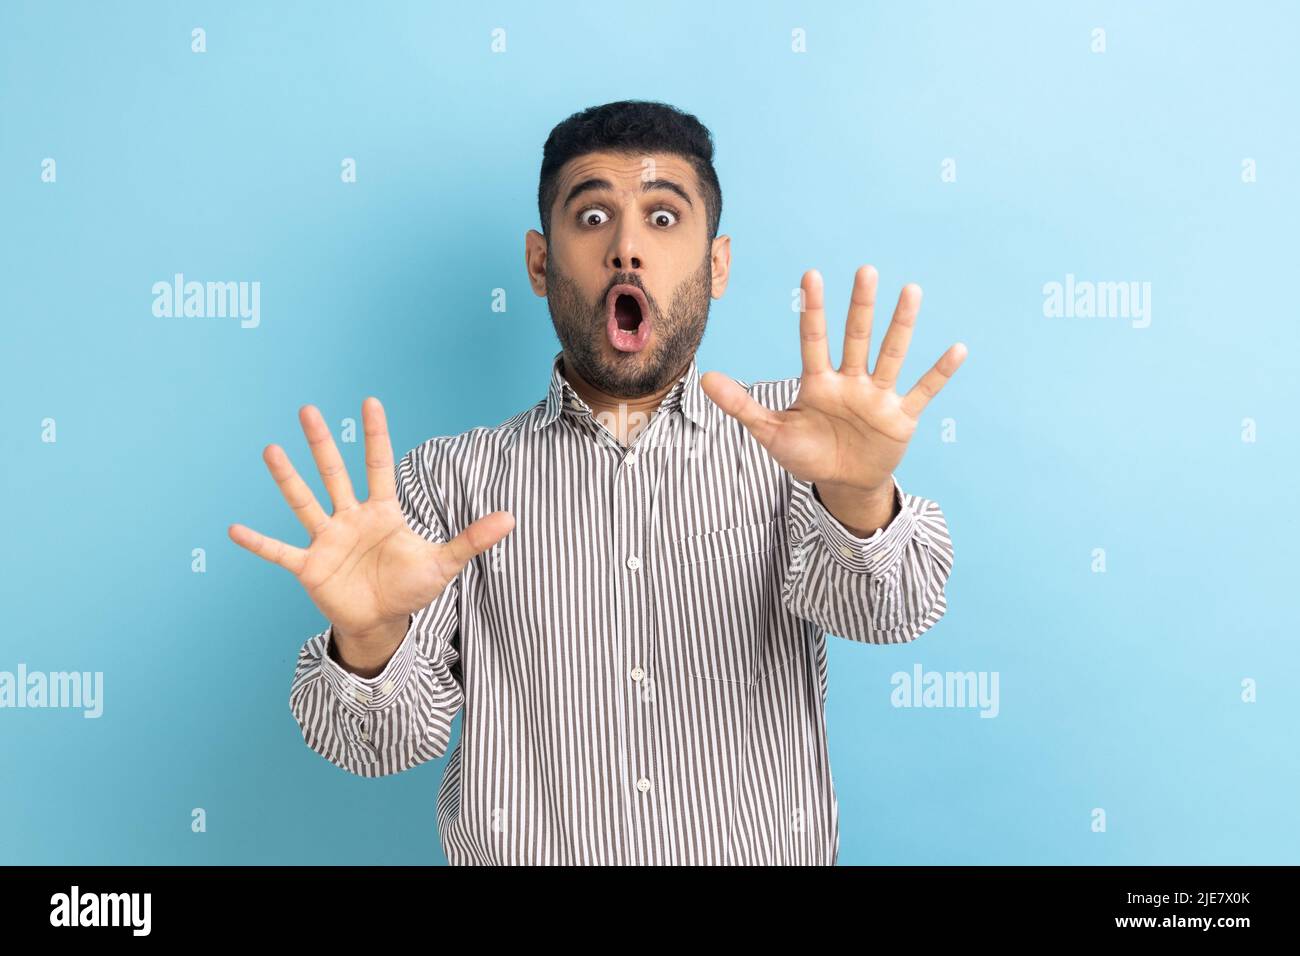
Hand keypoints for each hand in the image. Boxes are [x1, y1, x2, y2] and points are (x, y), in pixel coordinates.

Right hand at [229, 398, 513, 652]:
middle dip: (322, 443)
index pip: (379, 465)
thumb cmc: (410, 587)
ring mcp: (327, 540)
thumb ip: (472, 539)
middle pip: (335, 473)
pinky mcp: (310, 566)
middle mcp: (350, 518)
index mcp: (382, 512)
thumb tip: (511, 518)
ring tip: (270, 450)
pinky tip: (234, 529)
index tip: (370, 401)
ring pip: (305, 502)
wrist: (382, 621)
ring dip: (288, 479)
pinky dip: (258, 543)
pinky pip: (280, 551)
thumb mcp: (444, 562)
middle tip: (308, 409)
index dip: (375, 435)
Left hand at [700, 266, 965, 499]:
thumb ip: (741, 405)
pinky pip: (922, 391)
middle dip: (860, 307)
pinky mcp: (900, 417)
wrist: (842, 483)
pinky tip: (957, 349)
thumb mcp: (771, 433)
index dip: (813, 311)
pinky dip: (939, 373)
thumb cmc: (807, 454)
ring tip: (911, 291)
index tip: (811, 275)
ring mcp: (877, 397)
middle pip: (856, 338)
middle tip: (865, 271)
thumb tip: (705, 379)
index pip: (814, 340)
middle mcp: (850, 382)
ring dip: (901, 326)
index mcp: (818, 383)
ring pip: (890, 354)